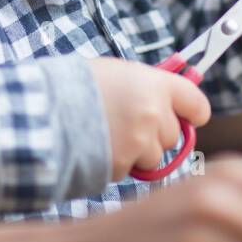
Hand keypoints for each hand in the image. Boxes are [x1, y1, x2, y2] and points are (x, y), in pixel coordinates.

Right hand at [89, 57, 211, 178]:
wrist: (45, 108)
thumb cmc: (79, 84)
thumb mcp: (119, 73)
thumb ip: (147, 87)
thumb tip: (166, 99)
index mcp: (156, 86)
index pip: (197, 103)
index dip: (194, 112)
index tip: (190, 116)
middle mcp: (154, 115)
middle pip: (173, 134)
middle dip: (156, 133)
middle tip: (130, 122)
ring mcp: (139, 143)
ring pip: (154, 156)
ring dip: (138, 151)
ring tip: (109, 133)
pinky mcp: (122, 166)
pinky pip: (129, 169)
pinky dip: (117, 162)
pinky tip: (98, 146)